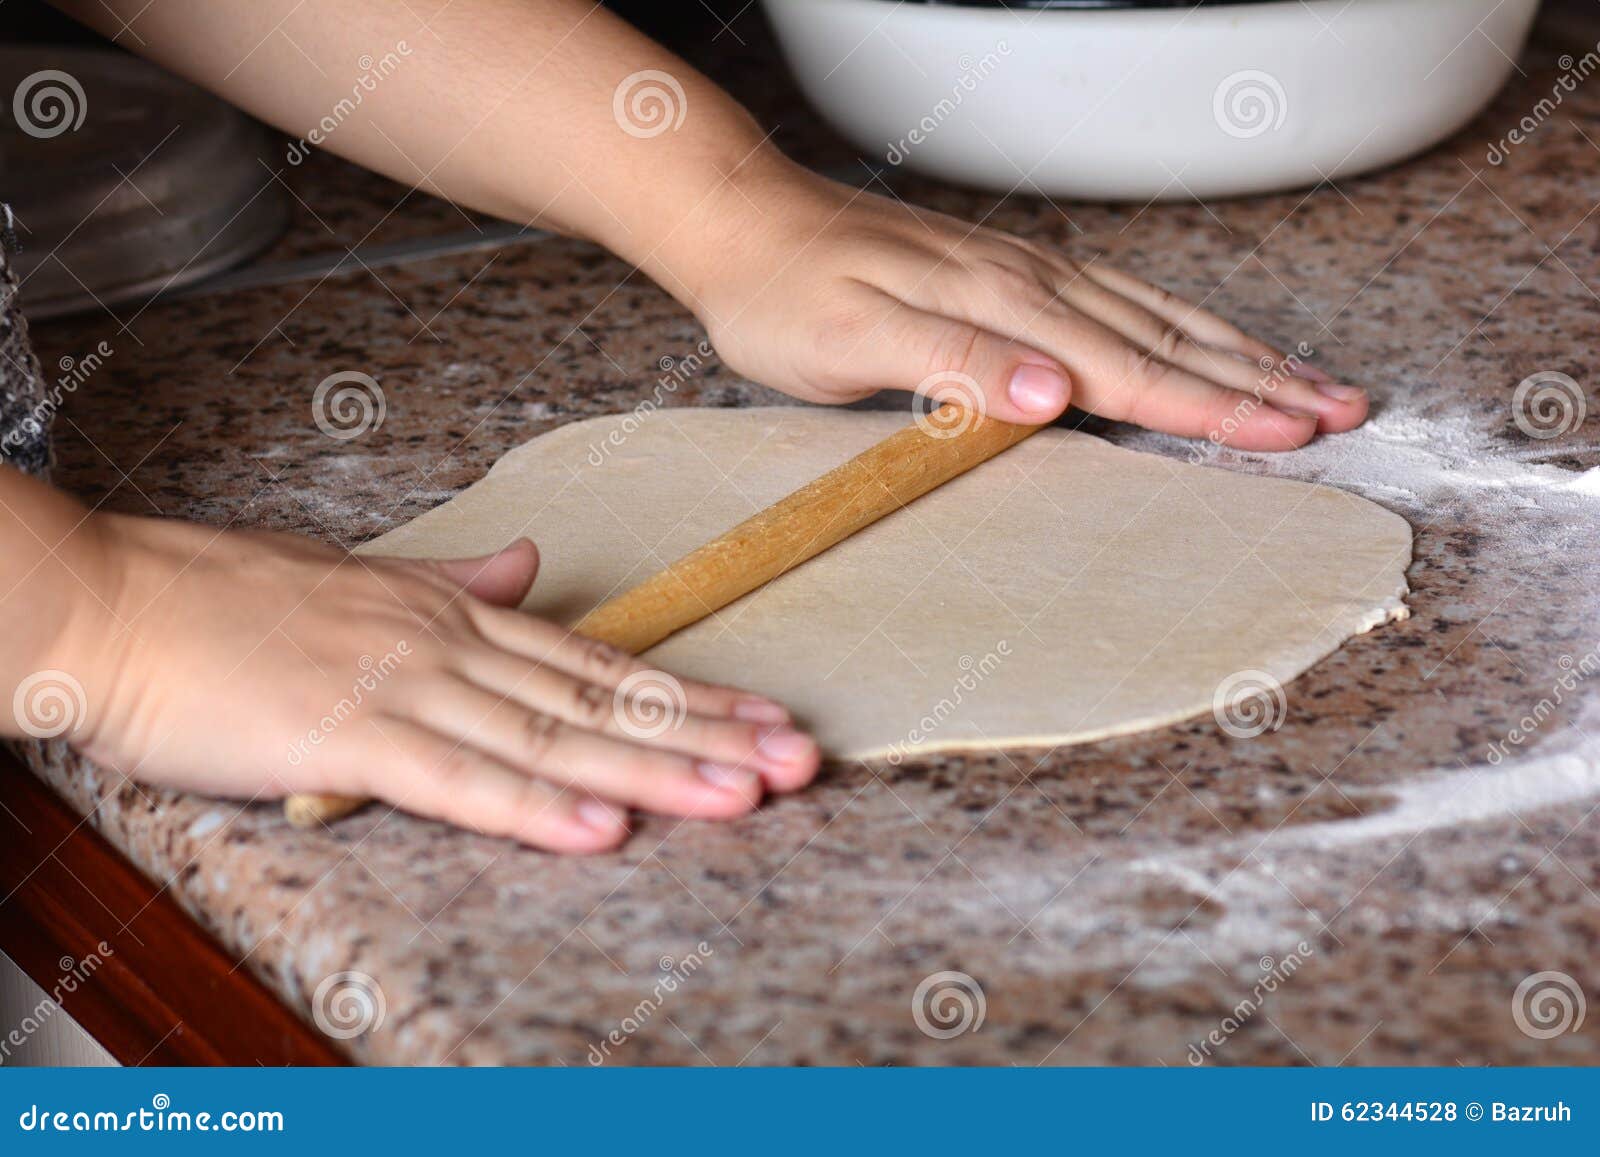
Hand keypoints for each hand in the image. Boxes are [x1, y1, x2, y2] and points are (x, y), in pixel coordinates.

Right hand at [57, 516, 819, 852]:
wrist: (113, 602)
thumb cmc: (223, 599)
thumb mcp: (359, 575)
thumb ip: (452, 579)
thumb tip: (526, 566)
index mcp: (456, 613)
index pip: (599, 663)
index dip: (690, 696)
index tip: (767, 717)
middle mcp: (450, 644)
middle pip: (601, 699)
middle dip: (708, 734)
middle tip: (798, 761)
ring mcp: (404, 686)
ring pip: (553, 736)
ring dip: (651, 772)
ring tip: (741, 795)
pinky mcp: (344, 735)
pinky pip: (456, 779)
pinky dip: (533, 806)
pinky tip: (598, 829)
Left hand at [667, 159, 1367, 449]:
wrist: (743, 224)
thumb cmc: (785, 296)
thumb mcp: (852, 343)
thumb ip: (955, 368)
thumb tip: (1052, 396)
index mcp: (1004, 312)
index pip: (1130, 372)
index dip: (1213, 409)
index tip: (1289, 435)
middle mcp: (1030, 286)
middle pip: (1167, 341)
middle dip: (1260, 381)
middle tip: (1344, 411)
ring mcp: (1026, 272)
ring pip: (1156, 316)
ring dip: (1237, 351)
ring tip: (1308, 379)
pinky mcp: (1010, 270)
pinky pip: (1119, 298)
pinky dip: (1179, 324)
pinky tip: (1200, 336)